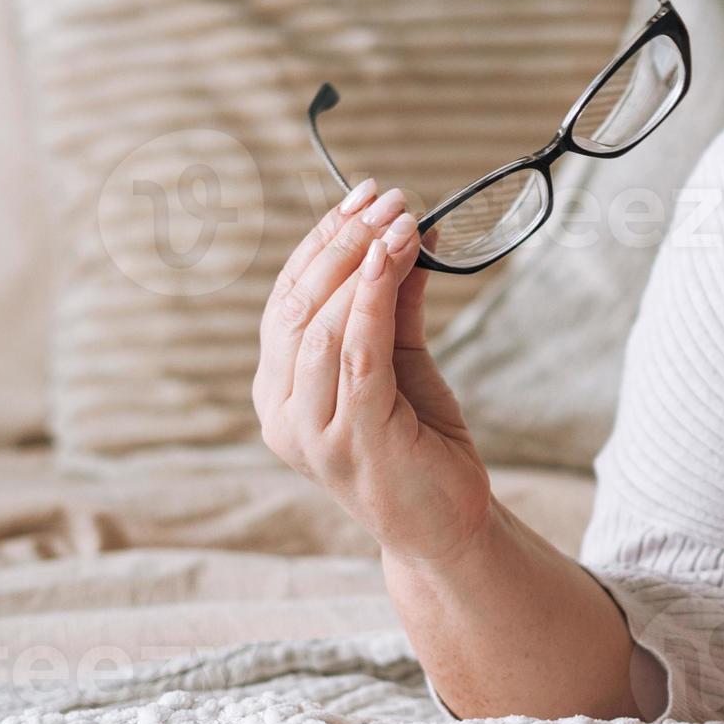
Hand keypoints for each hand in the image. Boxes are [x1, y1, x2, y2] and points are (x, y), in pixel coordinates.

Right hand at [254, 180, 491, 565]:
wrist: (445, 527)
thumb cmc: (418, 443)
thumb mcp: (400, 361)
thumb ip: (391, 303)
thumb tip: (404, 232)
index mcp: (278, 391)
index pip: (285, 300)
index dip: (319, 242)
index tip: (360, 197)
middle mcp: (281, 413)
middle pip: (296, 307)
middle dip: (341, 243)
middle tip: (385, 198)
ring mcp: (311, 432)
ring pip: (322, 328)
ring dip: (361, 264)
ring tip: (401, 220)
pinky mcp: (354, 440)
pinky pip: (358, 354)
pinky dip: (372, 299)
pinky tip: (393, 259)